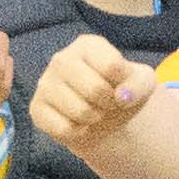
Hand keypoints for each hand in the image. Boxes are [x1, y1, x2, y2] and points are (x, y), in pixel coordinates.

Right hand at [30, 29, 149, 156]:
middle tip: (106, 103)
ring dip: (94, 119)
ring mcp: (45, 83)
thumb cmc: (120, 91)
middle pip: (95, 89)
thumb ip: (139, 84)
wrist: (103, 117)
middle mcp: (61, 59)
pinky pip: (64, 129)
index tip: (119, 86)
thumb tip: (122, 97)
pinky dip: (78, 132)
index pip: (112, 66)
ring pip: (80, 111)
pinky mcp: (36, 109)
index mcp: (87, 45)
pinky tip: (77, 123)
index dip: (124, 85)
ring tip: (92, 111)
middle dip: (109, 104)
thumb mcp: (142, 83)